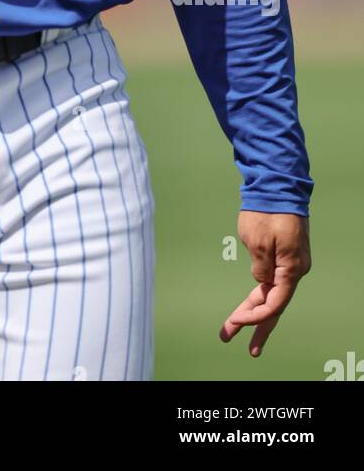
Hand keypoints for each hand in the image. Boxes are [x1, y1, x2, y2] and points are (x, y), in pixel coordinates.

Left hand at [219, 211, 310, 357]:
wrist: (278, 184)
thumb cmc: (266, 211)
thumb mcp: (257, 241)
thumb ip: (260, 267)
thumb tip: (261, 282)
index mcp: (291, 269)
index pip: (274, 304)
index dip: (255, 317)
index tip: (235, 322)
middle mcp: (295, 270)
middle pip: (274, 305)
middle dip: (254, 325)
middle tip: (235, 342)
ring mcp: (290, 263)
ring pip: (272, 295)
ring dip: (254, 312)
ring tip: (233, 329)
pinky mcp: (283, 256)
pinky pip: (272, 282)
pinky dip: (259, 296)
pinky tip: (246, 307)